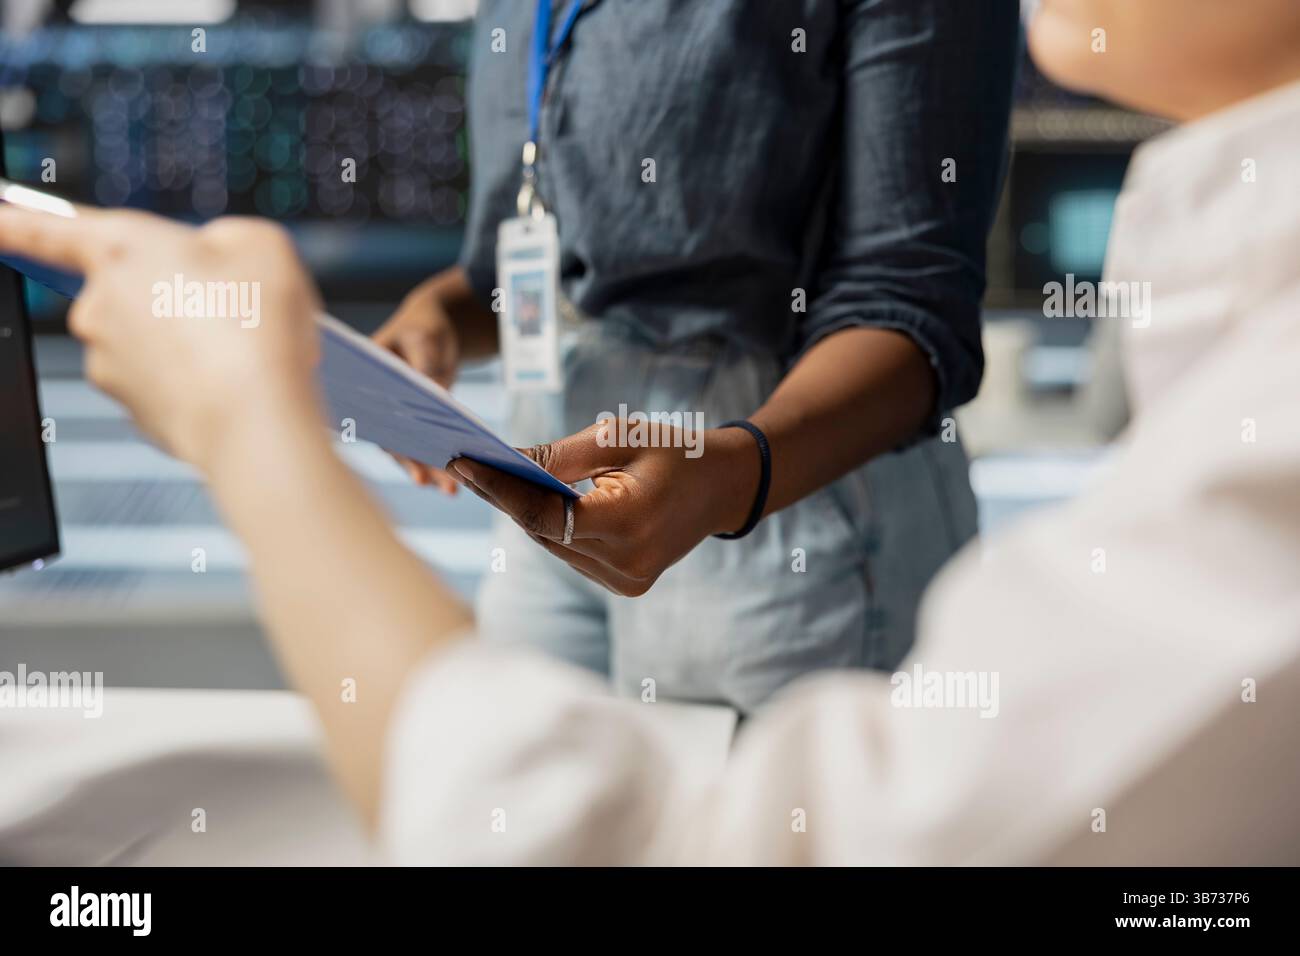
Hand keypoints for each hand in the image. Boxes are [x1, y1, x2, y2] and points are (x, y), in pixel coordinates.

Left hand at [0, 206, 321, 470]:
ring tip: (241, 347)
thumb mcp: (260, 244)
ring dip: (188, 339)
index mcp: (121, 249)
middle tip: (229, 306)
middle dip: (171, 295)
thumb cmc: (254, 328)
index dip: (12, 224)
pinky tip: (232, 379)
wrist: (255, 417)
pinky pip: (162, 382)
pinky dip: (193, 378)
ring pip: (149, 339)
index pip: (44, 231)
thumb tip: (217, 254)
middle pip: (126, 290)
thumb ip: (227, 237)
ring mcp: (109, 361)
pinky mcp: (131, 407)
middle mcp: (99, 305)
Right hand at [372, 276, 461, 493]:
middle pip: (390, 439)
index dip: (389, 439)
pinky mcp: (411, 424)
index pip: (374, 415)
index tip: (405, 459)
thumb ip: (425, 362)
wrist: (434, 330)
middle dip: (410, 463)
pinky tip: (450, 483)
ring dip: (427, 470)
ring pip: (408, 449)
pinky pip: (422, 446)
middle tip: (426, 483)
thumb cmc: (422, 327)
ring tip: (449, 491)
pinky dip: (436, 463)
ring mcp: (392, 416)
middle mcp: (374, 405)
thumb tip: (431, 391)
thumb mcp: (423, 337)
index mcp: (365, 381)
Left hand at [447, 421, 760, 595]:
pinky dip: (555, 530)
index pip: (544, 513)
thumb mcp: (620, 438)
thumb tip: (506, 462)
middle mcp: (625, 562)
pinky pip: (573, 555)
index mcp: (627, 523)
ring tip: (495, 479)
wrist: (725, 488)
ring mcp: (626, 580)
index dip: (500, 488)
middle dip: (508, 497)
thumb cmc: (675, 452)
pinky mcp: (626, 585)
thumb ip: (562, 456)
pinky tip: (539, 503)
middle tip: (470, 463)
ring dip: (529, 514)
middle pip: (544, 531)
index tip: (463, 462)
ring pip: (554, 546)